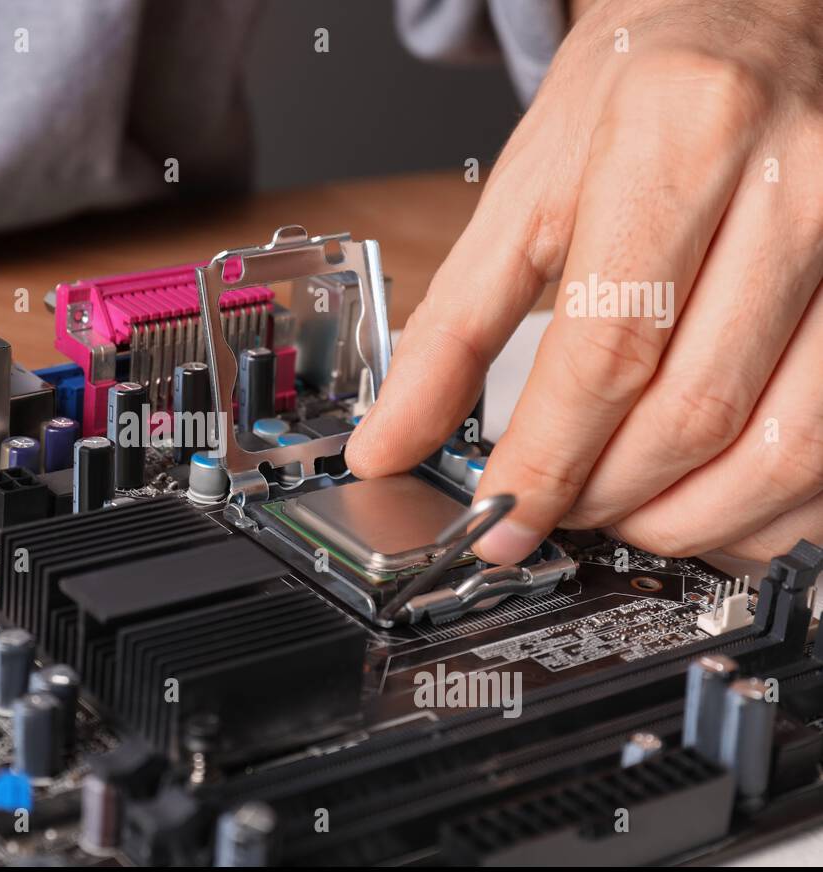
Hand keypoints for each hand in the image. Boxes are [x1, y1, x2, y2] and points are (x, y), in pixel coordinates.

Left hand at [346, 0, 822, 562]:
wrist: (755, 17)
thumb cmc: (642, 92)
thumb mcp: (526, 189)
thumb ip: (452, 327)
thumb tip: (389, 442)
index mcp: (681, 138)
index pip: (607, 348)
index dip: (545, 460)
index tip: (499, 520)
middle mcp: (796, 184)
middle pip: (695, 410)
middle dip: (609, 496)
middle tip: (556, 512)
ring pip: (787, 444)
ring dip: (690, 518)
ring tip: (622, 512)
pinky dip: (766, 499)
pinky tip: (705, 497)